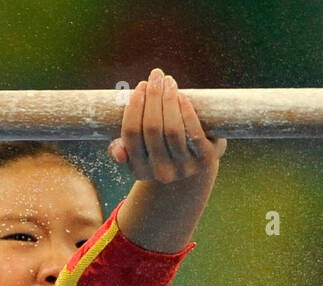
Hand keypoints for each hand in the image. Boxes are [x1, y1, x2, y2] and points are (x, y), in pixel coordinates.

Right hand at [109, 68, 226, 182]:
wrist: (195, 168)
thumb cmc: (161, 151)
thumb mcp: (140, 153)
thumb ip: (123, 149)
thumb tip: (117, 152)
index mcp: (140, 170)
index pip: (131, 133)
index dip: (134, 107)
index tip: (140, 87)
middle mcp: (161, 172)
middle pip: (152, 128)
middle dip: (153, 97)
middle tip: (156, 76)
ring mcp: (184, 168)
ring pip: (172, 129)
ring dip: (169, 100)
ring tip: (169, 81)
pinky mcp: (204, 160)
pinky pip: (194, 134)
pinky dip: (187, 112)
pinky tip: (182, 97)